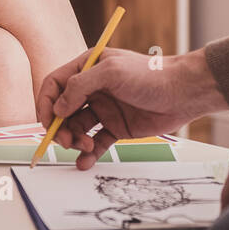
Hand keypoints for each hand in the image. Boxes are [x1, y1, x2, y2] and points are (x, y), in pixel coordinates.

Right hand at [36, 49, 226, 168]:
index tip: (48, 122)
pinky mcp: (116, 128)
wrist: (182, 93)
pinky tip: (86, 161)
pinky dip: (88, 153)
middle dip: (60, 127)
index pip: (55, 84)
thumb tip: (57, 107)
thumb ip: (80, 86)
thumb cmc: (150, 75)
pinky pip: (96, 143)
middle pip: (62, 110)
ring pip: (77, 128)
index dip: (46, 103)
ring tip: (85, 147)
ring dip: (74, 141)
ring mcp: (104, 109)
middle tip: (68, 141)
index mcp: (88, 67)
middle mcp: (93, 89)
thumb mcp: (111, 72)